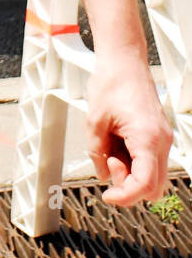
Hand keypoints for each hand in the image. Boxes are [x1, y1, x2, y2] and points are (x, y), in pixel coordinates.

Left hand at [85, 49, 174, 206]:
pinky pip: (150, 161)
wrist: (124, 61)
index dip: (125, 197)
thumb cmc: (111, 83)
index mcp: (147, 138)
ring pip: (154, 176)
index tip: (108, 195)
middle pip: (154, 187)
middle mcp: (161, 141)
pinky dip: (134, 162)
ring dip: (131, 174)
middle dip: (128, 186)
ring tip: (111, 149)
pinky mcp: (159, 134)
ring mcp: (163, 138)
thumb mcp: (94, 121)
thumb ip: (96, 153)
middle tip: (108, 162)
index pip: (145, 184)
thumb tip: (104, 174)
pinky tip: (117, 144)